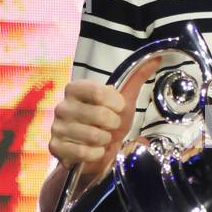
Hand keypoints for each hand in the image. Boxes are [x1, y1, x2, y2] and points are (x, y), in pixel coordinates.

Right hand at [48, 54, 162, 182]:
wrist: (97, 151)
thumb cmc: (109, 123)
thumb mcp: (124, 101)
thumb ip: (136, 79)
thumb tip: (156, 57)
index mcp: (76, 89)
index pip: (98, 92)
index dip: (115, 104)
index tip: (119, 108)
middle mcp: (62, 105)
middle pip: (98, 115)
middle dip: (112, 125)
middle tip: (110, 126)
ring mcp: (57, 127)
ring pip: (92, 135)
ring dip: (105, 140)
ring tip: (102, 138)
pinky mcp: (55, 147)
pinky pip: (83, 152)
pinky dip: (96, 154)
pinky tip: (94, 150)